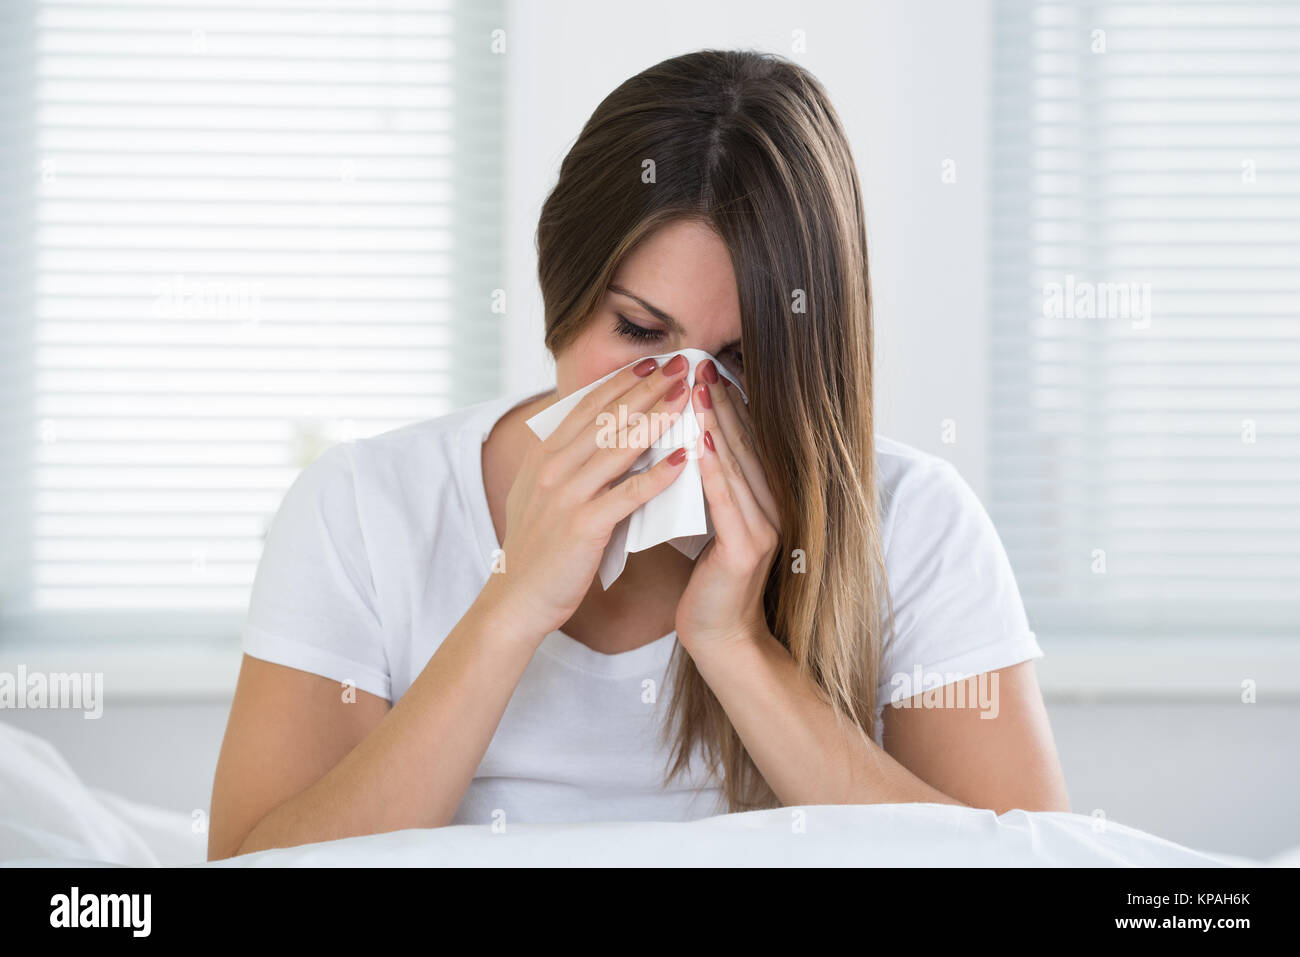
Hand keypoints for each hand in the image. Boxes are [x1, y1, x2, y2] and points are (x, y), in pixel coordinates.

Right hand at [478, 354, 693, 645]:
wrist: (516, 599)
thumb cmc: (538, 549)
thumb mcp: (543, 495)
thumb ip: (568, 464)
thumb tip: (601, 437)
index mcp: (544, 456)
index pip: (586, 406)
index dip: (621, 381)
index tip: (652, 361)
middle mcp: (552, 468)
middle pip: (606, 417)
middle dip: (647, 387)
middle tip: (681, 363)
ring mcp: (565, 496)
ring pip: (618, 447)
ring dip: (656, 417)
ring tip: (687, 397)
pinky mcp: (582, 527)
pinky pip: (626, 494)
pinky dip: (657, 475)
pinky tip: (684, 458)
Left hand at [675, 358, 781, 651]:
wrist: (719, 637)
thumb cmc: (706, 581)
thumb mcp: (707, 524)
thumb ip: (706, 488)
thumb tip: (684, 443)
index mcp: (762, 500)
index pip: (743, 443)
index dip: (725, 405)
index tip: (702, 370)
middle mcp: (772, 509)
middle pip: (744, 446)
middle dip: (721, 404)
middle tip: (700, 365)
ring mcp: (764, 529)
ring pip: (737, 467)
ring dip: (718, 426)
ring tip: (698, 391)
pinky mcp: (747, 552)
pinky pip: (728, 503)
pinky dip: (714, 471)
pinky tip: (700, 444)